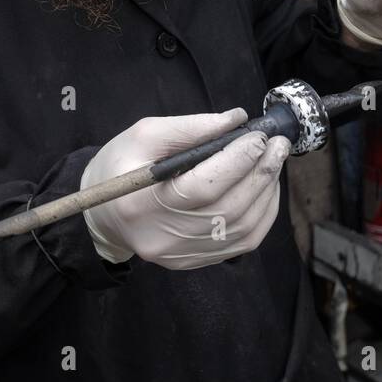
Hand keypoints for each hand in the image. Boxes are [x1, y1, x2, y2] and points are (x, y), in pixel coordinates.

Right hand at [80, 108, 291, 269]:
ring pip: (242, 228)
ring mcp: (180, 255)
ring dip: (266, 192)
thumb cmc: (120, 167)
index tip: (258, 137)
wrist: (104, 212)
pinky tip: (264, 188)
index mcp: (141, 203)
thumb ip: (191, 127)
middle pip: (229, 209)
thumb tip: (237, 120)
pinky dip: (262, 213)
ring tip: (273, 162)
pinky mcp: (194, 261)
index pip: (202, 186)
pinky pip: (242, 241)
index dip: (237, 161)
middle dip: (260, 172)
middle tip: (278, 144)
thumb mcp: (144, 134)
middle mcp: (163, 237)